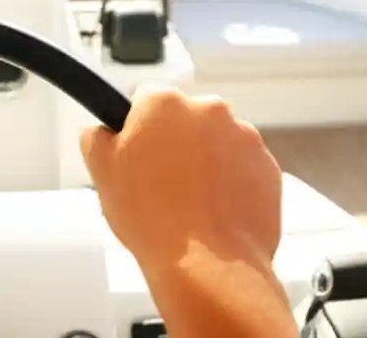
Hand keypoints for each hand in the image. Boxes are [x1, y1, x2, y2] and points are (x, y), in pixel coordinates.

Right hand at [81, 88, 281, 267]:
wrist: (208, 265)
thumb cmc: (152, 218)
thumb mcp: (101, 173)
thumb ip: (97, 138)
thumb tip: (102, 132)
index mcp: (164, 104)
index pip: (145, 100)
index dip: (138, 129)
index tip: (136, 153)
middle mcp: (209, 110)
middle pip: (186, 119)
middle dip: (175, 144)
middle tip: (161, 183)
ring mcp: (244, 138)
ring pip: (217, 143)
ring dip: (205, 163)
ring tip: (190, 204)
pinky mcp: (269, 167)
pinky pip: (243, 168)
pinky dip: (231, 184)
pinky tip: (214, 212)